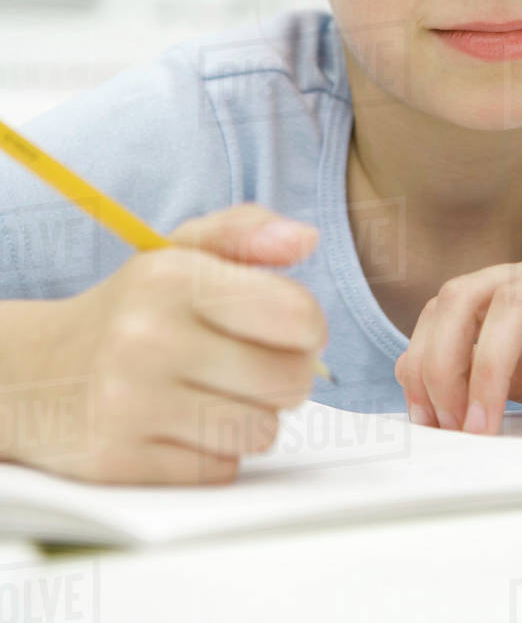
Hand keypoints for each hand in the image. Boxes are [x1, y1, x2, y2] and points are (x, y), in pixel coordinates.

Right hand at [12, 204, 327, 483]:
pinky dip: (214, 452)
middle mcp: (148, 338)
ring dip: (252, 416)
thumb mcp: (180, 250)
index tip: (289, 327)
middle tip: (250, 362)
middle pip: (288, 381)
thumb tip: (306, 238)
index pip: (294, 315)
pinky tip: (182, 424)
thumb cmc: (133, 308)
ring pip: (261, 430)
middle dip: (284, 374)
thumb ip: (246, 231)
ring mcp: (131, 404)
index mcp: (172, 276)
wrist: (37, 371)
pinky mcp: (122, 462)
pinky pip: (221, 469)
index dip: (307, 326)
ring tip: (215, 392)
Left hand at [394, 249, 521, 434]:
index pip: (448, 304)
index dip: (424, 358)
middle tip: (450, 425)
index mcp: (518, 285)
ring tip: (486, 427)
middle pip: (467, 295)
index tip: (426, 419)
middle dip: (443, 362)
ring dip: (487, 368)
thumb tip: (414, 386)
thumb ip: (483, 376)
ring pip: (515, 299)